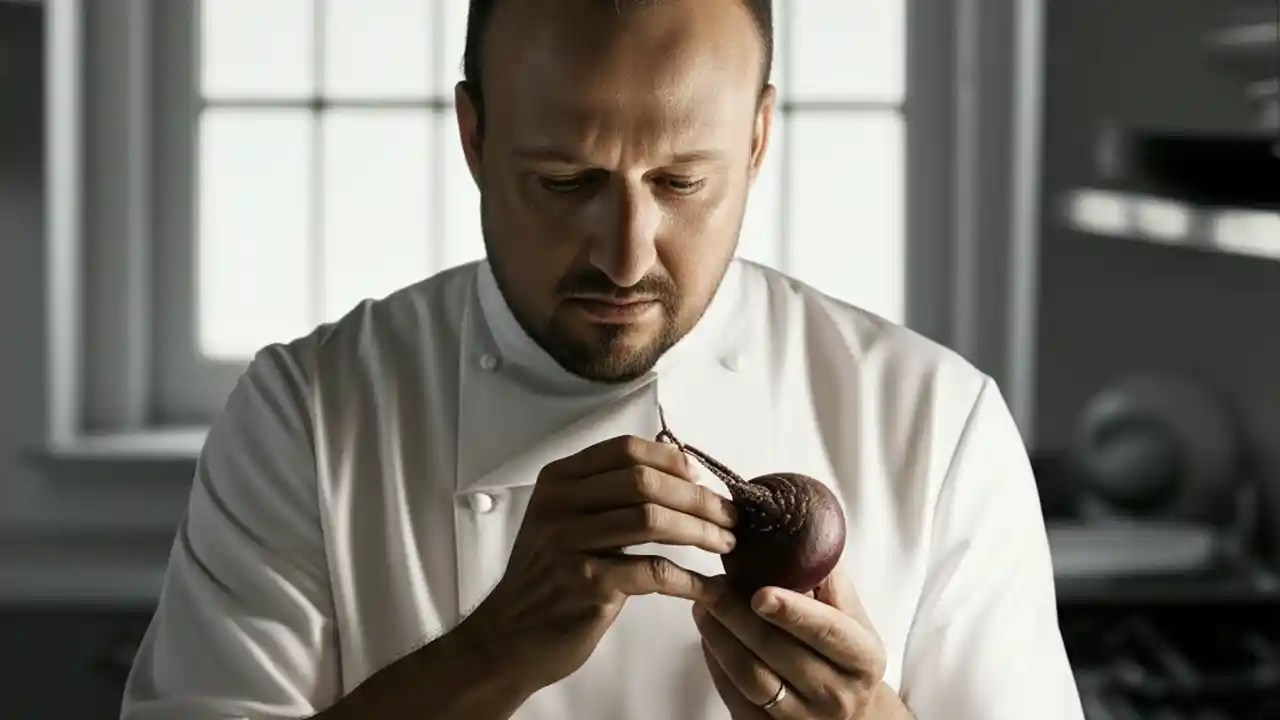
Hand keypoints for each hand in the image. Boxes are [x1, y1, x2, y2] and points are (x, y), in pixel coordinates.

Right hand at [460, 435, 737, 694]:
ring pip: (653, 521)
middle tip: (729, 516)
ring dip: (701, 532)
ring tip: (726, 544)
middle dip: (697, 498)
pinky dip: (690, 581)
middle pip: (645, 482)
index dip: (672, 460)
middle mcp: (560, 505)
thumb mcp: (564, 520)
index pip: (625, 450)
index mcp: (558, 481)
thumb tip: (675, 464)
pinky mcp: (587, 584)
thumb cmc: (548, 577)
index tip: (702, 478)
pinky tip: (708, 588)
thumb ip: (605, 492)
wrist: (508, 636)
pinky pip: (654, 572)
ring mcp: (570, 544)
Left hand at [693, 568, 899, 718]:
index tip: (760, 592)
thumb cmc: (844, 649)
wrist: (849, 711)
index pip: (827, 632)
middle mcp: (838, 695)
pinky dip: (715, 663)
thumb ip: (828, 577)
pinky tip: (707, 635)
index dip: (793, 612)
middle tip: (711, 584)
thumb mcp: (851, 614)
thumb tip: (799, 527)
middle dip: (738, 616)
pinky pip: (735, 698)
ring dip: (720, 637)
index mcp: (863, 658)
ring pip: (751, 678)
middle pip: (778, 654)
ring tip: (703, 603)